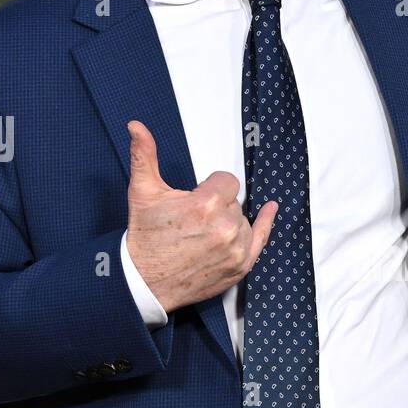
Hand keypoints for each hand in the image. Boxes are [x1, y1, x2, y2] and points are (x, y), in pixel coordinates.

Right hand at [124, 120, 276, 313]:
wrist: (144, 281)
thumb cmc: (145, 237)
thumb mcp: (143, 192)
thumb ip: (145, 155)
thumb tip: (137, 126)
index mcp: (206, 204)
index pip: (227, 181)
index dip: (211, 187)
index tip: (196, 198)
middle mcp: (225, 226)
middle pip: (234, 201)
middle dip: (217, 206)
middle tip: (193, 221)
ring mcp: (236, 248)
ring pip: (243, 219)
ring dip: (229, 221)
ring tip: (203, 233)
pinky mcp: (240, 266)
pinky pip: (261, 239)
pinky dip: (265, 225)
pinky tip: (270, 210)